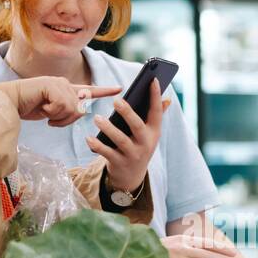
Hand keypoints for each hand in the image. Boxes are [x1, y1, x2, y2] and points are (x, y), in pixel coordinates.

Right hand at [13, 77, 120, 126]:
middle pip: (80, 109)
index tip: (119, 88)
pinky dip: (52, 113)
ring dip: (58, 117)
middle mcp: (64, 83)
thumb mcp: (52, 111)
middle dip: (66, 119)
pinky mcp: (52, 85)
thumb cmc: (28, 106)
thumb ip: (67, 110)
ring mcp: (58, 83)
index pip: (89, 90)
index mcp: (66, 89)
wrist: (10, 102)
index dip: (104, 90)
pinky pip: (62, 106)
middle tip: (51, 118)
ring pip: (73, 109)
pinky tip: (42, 108)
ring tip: (45, 111)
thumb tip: (81, 110)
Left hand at [86, 78, 164, 195]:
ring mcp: (133, 155)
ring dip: (109, 128)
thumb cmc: (138, 147)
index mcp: (153, 132)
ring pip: (121, 140)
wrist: (131, 178)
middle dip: (128, 113)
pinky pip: (107, 153)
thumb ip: (157, 117)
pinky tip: (89, 137)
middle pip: (137, 127)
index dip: (156, 96)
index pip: (157, 112)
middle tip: (116, 100)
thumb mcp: (149, 135)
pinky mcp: (119, 163)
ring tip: (97, 118)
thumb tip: (168, 99)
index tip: (153, 80)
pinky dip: (97, 145)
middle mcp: (145, 144)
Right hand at [154, 232, 238, 257]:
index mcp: (183, 240)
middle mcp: (184, 249)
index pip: (206, 243)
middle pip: (209, 255)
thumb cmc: (152, 251)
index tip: (233, 252)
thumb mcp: (168, 244)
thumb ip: (182, 246)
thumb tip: (193, 249)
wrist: (137, 256)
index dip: (220, 248)